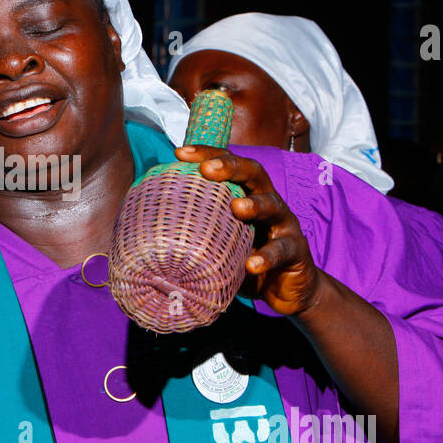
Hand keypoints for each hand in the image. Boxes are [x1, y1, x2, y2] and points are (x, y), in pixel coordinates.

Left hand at [176, 146, 323, 316]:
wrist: (287, 290)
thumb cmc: (246, 259)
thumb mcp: (220, 243)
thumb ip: (196, 234)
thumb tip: (146, 234)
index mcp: (247, 194)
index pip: (228, 165)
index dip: (207, 154)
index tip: (179, 153)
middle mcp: (268, 202)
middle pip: (254, 173)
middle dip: (230, 167)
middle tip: (206, 169)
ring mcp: (285, 225)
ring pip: (274, 206)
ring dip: (255, 205)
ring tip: (237, 208)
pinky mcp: (297, 251)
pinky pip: (283, 250)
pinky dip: (267, 257)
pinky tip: (251, 264)